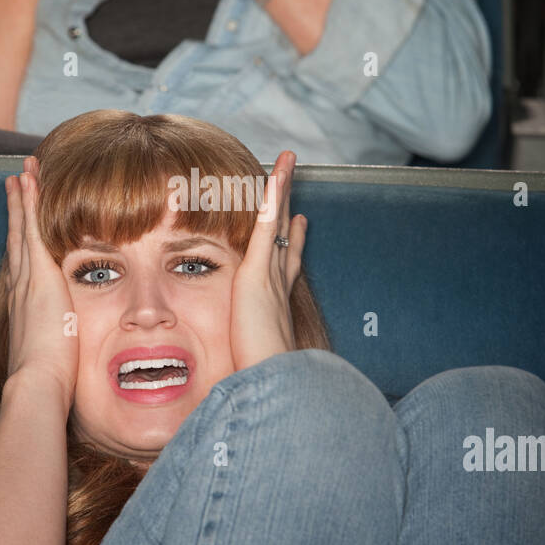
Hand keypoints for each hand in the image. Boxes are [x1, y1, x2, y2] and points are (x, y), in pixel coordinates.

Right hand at [4, 156, 78, 417]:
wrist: (37, 383)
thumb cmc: (49, 382)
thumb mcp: (56, 359)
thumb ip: (62, 350)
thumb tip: (71, 358)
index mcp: (27, 309)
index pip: (25, 268)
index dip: (23, 244)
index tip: (22, 225)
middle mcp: (21, 290)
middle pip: (18, 241)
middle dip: (18, 212)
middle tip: (14, 185)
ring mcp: (28, 280)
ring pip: (23, 228)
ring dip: (22, 199)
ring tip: (20, 174)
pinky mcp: (38, 274)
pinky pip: (33, 228)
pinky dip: (29, 202)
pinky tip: (29, 179)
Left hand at [229, 151, 307, 372]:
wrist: (272, 382)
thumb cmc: (260, 378)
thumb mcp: (254, 359)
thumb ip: (250, 354)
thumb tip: (245, 368)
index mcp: (274, 301)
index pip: (286, 261)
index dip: (293, 239)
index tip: (298, 222)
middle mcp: (276, 282)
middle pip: (283, 232)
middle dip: (287, 203)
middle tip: (290, 175)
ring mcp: (269, 274)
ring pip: (275, 221)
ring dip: (281, 187)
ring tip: (287, 161)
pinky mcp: (258, 272)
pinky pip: (265, 226)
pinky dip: (271, 199)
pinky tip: (274, 176)